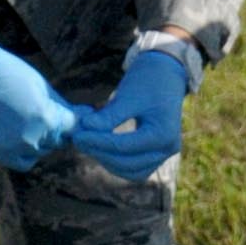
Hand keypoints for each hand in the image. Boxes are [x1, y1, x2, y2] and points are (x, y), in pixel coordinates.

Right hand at [0, 34, 79, 174]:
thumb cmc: (8, 73)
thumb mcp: (40, 85)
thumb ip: (60, 106)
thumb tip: (81, 117)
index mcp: (46, 119)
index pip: (72, 127)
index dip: (73, 119)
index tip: (72, 112)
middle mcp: (32, 138)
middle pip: (58, 140)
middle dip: (56, 128)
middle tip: (44, 112)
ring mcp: (15, 148)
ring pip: (41, 151)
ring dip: (41, 140)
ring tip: (27, 119)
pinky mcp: (0, 153)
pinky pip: (24, 161)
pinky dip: (26, 153)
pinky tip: (21, 136)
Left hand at [75, 42, 189, 181]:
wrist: (166, 73)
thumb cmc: (148, 80)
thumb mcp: (128, 95)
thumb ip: (108, 116)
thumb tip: (84, 129)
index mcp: (163, 133)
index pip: (124, 146)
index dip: (97, 142)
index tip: (77, 134)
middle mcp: (167, 148)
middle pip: (127, 164)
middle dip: (100, 153)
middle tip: (78, 140)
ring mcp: (163, 154)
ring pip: (131, 171)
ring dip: (107, 161)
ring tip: (88, 144)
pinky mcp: (156, 154)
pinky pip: (134, 168)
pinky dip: (116, 162)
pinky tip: (100, 148)